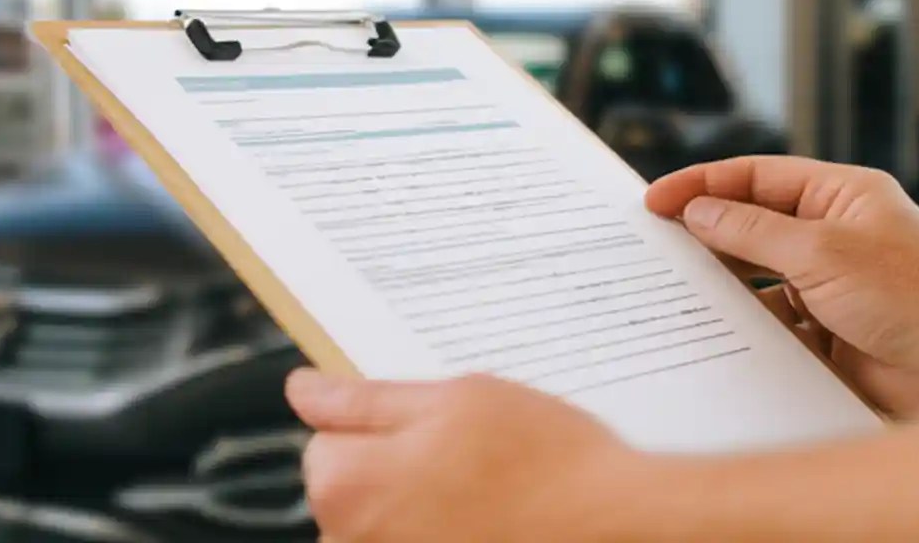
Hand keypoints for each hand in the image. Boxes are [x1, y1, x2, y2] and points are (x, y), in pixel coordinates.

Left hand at [286, 369, 642, 542]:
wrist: (615, 525)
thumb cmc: (543, 461)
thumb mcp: (453, 400)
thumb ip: (364, 400)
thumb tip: (303, 390)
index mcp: (348, 485)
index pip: (321, 445)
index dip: (373, 428)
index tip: (421, 426)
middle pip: (345, 494)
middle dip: (388, 472)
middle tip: (462, 458)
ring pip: (379, 529)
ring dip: (414, 511)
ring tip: (482, 495)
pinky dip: (441, 533)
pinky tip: (486, 524)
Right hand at [645, 156, 918, 415]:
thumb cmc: (914, 297)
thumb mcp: (822, 251)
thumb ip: (753, 230)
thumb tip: (699, 211)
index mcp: (840, 196)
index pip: (756, 177)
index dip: (703, 184)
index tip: (656, 199)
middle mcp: (833, 234)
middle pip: (752, 222)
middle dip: (705, 230)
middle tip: (653, 241)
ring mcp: (828, 283)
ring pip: (757, 275)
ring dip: (722, 280)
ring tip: (675, 285)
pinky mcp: (825, 330)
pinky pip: (771, 320)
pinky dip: (743, 323)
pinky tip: (715, 329)